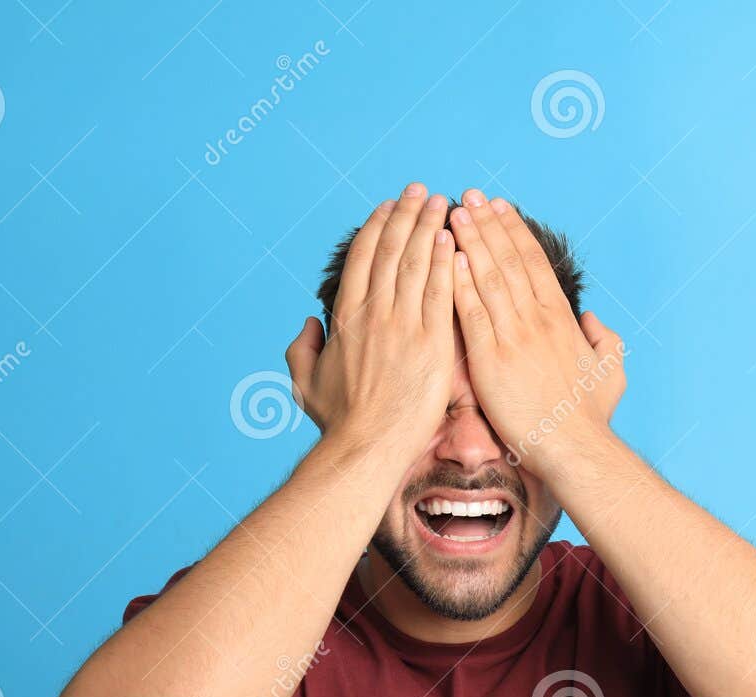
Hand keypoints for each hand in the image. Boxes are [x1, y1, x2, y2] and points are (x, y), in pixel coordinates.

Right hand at [284, 183, 458, 457]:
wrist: (367, 448)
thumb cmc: (339, 422)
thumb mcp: (305, 382)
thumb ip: (303, 348)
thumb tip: (309, 324)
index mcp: (346, 318)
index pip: (364, 259)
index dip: (377, 227)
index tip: (389, 206)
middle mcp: (374, 314)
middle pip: (392, 251)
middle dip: (407, 215)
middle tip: (421, 190)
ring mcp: (404, 327)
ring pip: (417, 264)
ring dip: (429, 228)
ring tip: (441, 203)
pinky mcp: (432, 344)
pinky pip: (440, 293)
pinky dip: (445, 262)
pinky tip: (453, 239)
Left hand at [447, 188, 625, 474]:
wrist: (572, 448)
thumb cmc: (590, 417)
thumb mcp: (612, 371)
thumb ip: (604, 339)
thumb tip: (590, 317)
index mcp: (563, 320)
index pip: (535, 265)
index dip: (516, 233)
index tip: (500, 209)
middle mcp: (538, 320)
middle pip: (510, 260)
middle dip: (489, 225)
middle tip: (471, 196)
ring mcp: (514, 337)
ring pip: (490, 277)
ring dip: (471, 242)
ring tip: (455, 212)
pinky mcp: (491, 358)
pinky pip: (471, 311)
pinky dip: (460, 282)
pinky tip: (447, 258)